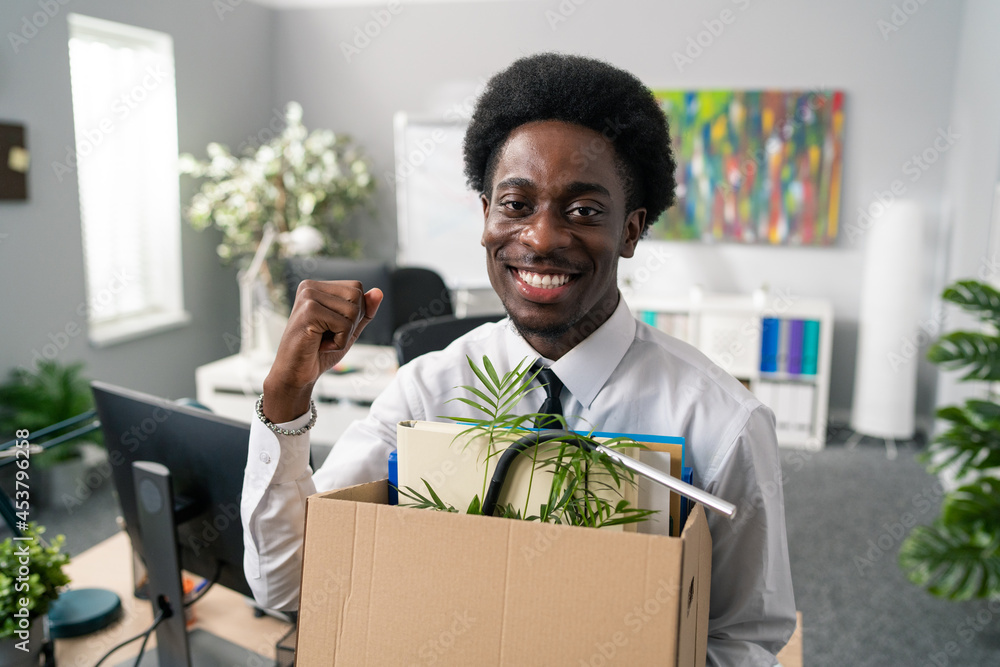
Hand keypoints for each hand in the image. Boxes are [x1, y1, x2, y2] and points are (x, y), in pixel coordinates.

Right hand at [262, 280, 382, 422]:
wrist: (296, 374)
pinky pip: (344, 325)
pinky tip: (320, 346)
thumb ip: (364, 312)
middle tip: (328, 335)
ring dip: (344, 334)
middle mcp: (309, 286)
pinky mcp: (309, 311)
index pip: (357, 288)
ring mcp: (307, 296)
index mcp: (317, 286)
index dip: (355, 313)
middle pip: (357, 296)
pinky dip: (339, 342)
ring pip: (353, 311)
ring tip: (323, 340)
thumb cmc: (319, 351)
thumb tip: (378, 292)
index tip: (332, 327)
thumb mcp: (348, 329)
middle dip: (351, 323)